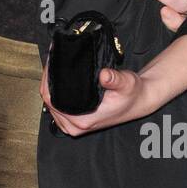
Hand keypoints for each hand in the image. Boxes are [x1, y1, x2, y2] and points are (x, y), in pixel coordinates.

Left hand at [40, 59, 160, 136]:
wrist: (138, 102)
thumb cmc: (132, 93)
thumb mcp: (126, 82)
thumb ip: (115, 79)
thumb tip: (103, 75)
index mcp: (84, 120)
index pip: (53, 100)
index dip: (48, 81)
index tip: (51, 64)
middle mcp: (76, 126)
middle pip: (49, 102)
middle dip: (48, 81)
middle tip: (52, 61)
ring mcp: (74, 126)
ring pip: (51, 105)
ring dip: (51, 88)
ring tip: (54, 68)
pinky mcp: (75, 123)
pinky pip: (58, 108)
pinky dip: (56, 95)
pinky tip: (58, 81)